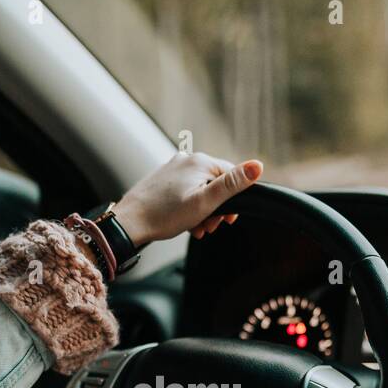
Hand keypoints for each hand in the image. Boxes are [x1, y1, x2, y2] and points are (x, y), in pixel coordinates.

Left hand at [112, 152, 263, 245]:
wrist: (129, 222)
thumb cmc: (165, 215)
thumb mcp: (205, 202)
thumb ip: (232, 184)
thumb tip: (258, 166)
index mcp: (200, 161)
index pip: (232, 175)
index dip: (234, 200)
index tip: (228, 220)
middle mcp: (187, 159)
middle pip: (215, 183)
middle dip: (217, 208)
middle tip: (209, 228)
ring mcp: (173, 168)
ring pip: (200, 189)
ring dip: (203, 210)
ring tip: (196, 228)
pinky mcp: (163, 178)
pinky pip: (186, 190)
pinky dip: (189, 206)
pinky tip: (185, 222)